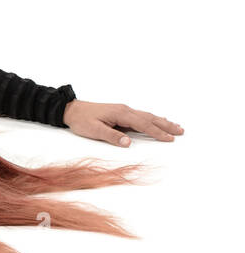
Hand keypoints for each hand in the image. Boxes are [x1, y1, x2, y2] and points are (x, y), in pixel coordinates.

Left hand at [62, 100, 183, 146]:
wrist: (72, 110)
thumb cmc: (82, 120)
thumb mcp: (94, 130)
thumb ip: (111, 136)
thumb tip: (128, 143)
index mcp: (121, 113)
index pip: (143, 124)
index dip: (157, 132)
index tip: (170, 138)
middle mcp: (125, 110)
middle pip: (150, 118)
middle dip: (166, 125)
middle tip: (181, 131)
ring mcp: (123, 110)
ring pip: (147, 116)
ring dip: (161, 121)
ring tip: (175, 126)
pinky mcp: (120, 112)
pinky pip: (140, 116)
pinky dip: (151, 119)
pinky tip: (156, 120)